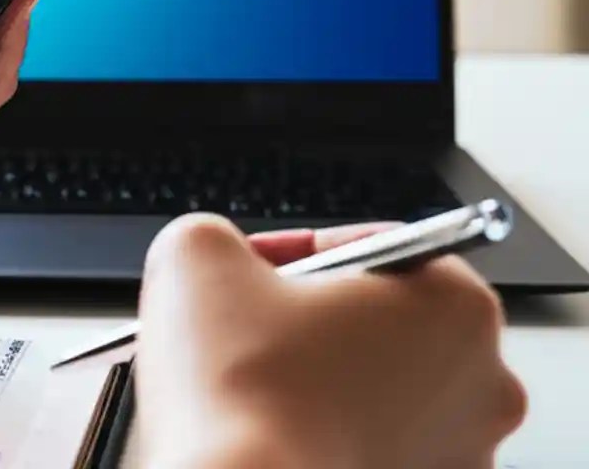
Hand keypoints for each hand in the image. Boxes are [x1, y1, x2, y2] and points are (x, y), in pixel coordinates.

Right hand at [136, 214, 526, 468]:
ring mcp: (462, 453)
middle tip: (249, 327)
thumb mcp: (198, 254)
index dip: (295, 252)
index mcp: (456, 303)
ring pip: (378, 387)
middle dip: (313, 317)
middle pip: (382, 319)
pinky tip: (276, 431)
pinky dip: (328, 434)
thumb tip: (216, 251)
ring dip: (321, 376)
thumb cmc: (238, 390)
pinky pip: (374, 446)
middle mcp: (482, 381)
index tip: (253, 272)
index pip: (370, 247)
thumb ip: (217, 234)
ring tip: (256, 386)